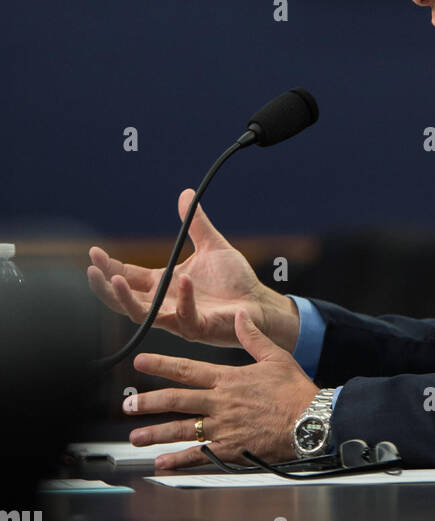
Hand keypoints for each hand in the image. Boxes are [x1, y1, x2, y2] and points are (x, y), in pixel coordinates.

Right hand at [87, 190, 298, 350]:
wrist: (258, 301)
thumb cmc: (234, 280)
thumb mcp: (212, 245)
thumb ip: (195, 223)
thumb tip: (185, 193)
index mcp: (164, 284)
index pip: (128, 276)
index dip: (110, 266)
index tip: (94, 252)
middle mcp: (165, 303)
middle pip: (125, 300)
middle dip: (105, 287)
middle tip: (92, 269)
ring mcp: (179, 318)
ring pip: (143, 315)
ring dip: (126, 299)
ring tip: (116, 280)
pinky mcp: (199, 327)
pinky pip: (184, 316)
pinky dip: (183, 298)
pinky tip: (183, 279)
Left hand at [123, 309, 318, 469]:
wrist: (309, 421)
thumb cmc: (294, 389)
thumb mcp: (275, 356)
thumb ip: (253, 336)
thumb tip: (240, 314)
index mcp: (228, 378)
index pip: (187, 370)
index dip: (161, 365)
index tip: (140, 362)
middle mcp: (220, 403)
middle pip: (177, 401)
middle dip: (149, 402)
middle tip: (127, 404)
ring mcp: (222, 428)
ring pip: (182, 429)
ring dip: (156, 433)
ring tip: (134, 437)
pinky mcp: (229, 449)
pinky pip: (198, 456)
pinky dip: (178, 460)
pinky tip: (161, 463)